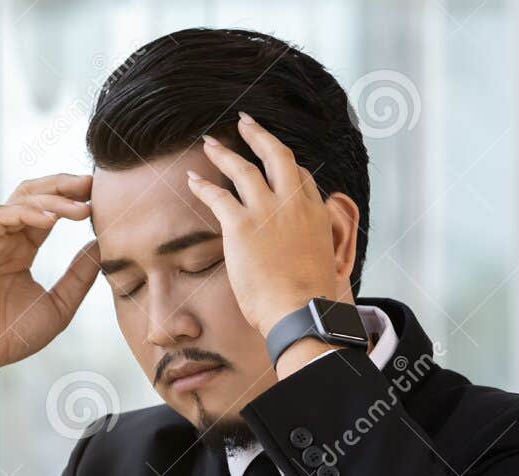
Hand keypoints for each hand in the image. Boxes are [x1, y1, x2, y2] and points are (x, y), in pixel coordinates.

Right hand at [0, 174, 99, 388]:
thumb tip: (102, 245)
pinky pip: (1, 216)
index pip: (47, 212)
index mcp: (20, 250)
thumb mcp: (59, 305)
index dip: (73, 200)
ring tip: (80, 207)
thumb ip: (79, 276)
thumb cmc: (11, 338)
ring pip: (20, 201)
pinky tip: (52, 220)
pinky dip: (27, 212)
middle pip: (33, 194)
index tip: (101, 197)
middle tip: (92, 185)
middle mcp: (3, 239)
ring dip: (52, 199)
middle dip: (63, 186)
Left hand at [184, 113, 345, 339]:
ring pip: (244, 169)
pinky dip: (202, 185)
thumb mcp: (328, 262)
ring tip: (210, 143)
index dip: (284, 166)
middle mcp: (293, 204)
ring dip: (224, 153)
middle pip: (277, 156)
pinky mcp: (242, 225)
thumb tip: (322, 244)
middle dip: (258, 135)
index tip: (271, 159)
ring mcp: (268, 211)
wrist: (301, 310)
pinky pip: (217, 196)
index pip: (300, 177)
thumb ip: (322, 243)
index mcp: (316, 213)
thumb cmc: (310, 299)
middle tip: (244, 122)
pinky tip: (191, 179)